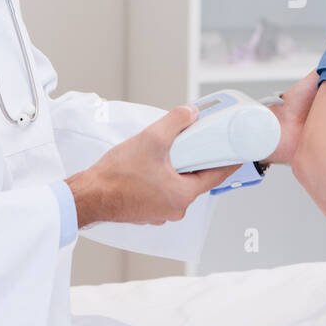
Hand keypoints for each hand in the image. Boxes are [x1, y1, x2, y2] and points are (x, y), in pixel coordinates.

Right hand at [68, 104, 240, 226]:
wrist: (88, 196)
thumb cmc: (117, 176)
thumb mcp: (151, 139)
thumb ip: (176, 122)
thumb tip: (191, 113)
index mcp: (183, 194)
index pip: (216, 175)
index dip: (227, 160)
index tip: (237, 152)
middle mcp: (175, 209)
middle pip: (196, 180)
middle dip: (196, 160)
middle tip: (195, 142)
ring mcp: (160, 213)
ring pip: (177, 186)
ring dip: (176, 169)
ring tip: (168, 151)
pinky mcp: (146, 212)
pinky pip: (162, 192)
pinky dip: (162, 178)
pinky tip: (151, 165)